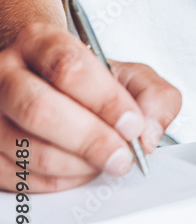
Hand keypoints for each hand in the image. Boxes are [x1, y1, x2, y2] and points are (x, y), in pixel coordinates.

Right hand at [0, 23, 181, 191]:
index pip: (69, 67)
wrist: (49, 86)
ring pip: (29, 148)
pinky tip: (81, 170)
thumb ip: (153, 96)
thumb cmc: (90, 82)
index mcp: (40, 42)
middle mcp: (6, 73)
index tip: (132, 124)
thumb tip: (148, 133)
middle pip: (40, 109)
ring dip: (78, 165)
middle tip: (122, 157)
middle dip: (91, 140)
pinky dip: (60, 181)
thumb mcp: (129, 75)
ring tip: (105, 162)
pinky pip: (22, 177)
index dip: (105, 101)